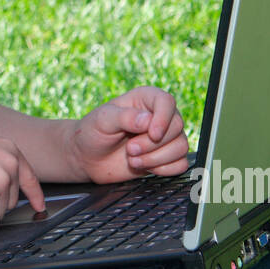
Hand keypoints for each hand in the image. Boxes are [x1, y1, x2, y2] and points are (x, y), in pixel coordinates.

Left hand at [64, 86, 188, 183]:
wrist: (88, 157)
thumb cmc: (93, 133)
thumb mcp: (102, 120)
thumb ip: (124, 117)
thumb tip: (147, 120)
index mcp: (145, 99)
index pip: (167, 102)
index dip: (163, 118)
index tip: (151, 133)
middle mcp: (159, 116)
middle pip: (176, 127)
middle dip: (152, 144)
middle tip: (130, 149)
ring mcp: (165, 138)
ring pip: (181, 147)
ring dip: (156, 158)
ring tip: (133, 159)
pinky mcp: (166, 157)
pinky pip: (181, 164)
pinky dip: (164, 169)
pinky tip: (145, 167)